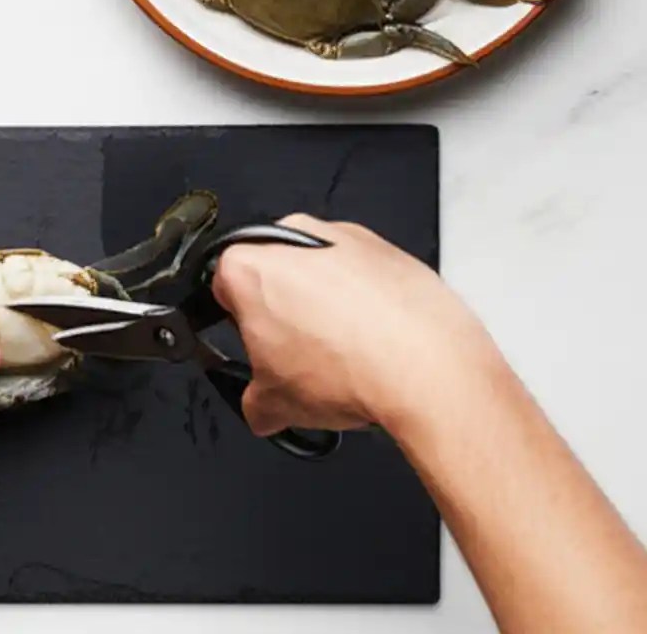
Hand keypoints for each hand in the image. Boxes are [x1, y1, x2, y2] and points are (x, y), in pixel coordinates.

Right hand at [212, 214, 507, 436]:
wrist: (428, 367)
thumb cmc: (351, 370)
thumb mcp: (276, 405)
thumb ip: (255, 402)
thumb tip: (262, 407)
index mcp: (249, 267)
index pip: (219, 287)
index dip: (234, 322)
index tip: (251, 343)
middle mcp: (292, 238)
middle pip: (272, 274)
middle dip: (280, 309)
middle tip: (295, 353)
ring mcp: (343, 238)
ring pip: (318, 270)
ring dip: (323, 303)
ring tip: (340, 352)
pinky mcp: (388, 248)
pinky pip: (361, 273)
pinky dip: (364, 300)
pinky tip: (374, 342)